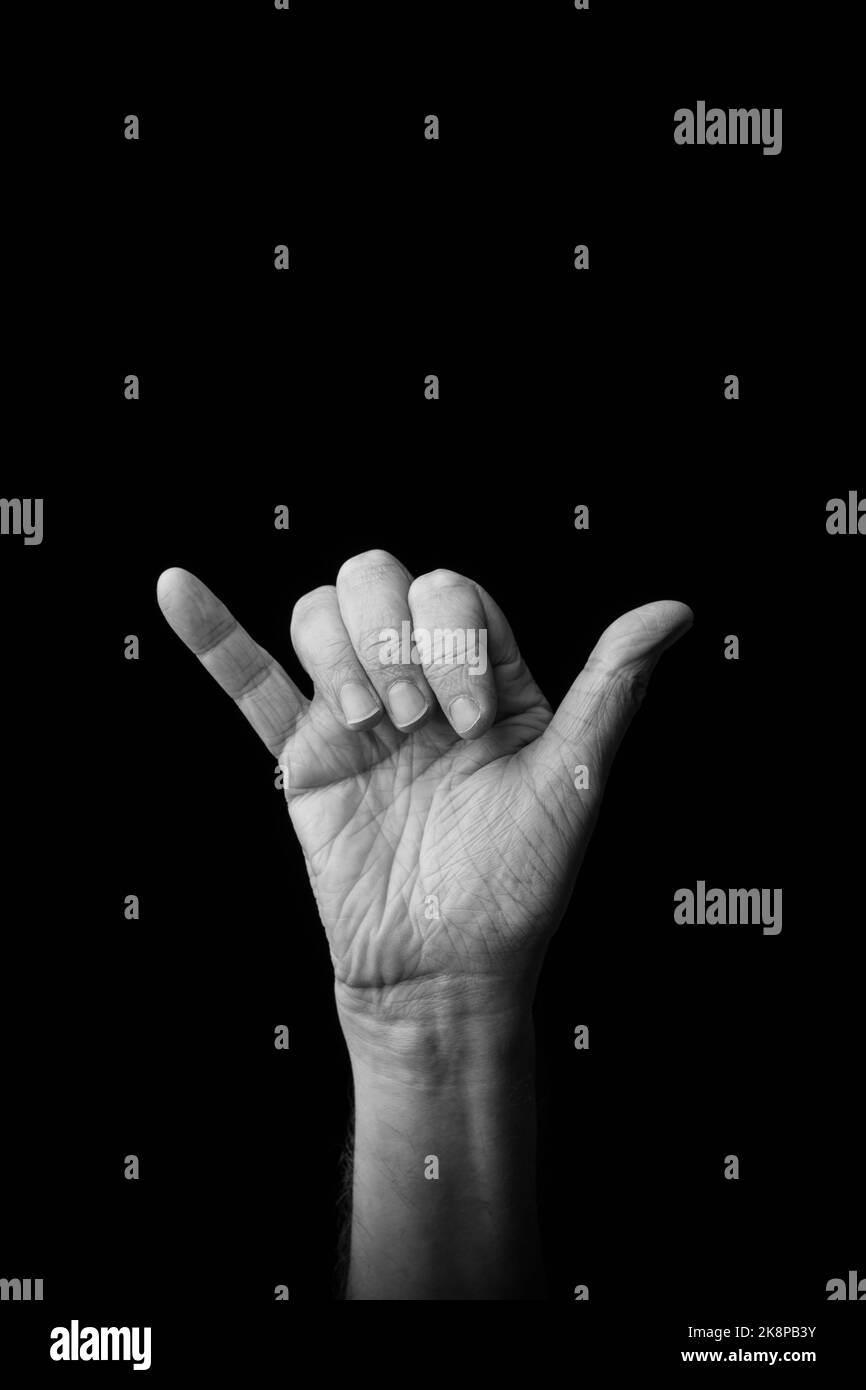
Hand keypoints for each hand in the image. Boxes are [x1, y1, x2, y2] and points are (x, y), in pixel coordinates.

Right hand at [157, 552, 691, 1036]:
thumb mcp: (574, 781)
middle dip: (393, 641)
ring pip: (318, 616)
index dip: (451, 637)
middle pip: (377, 581)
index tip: (469, 722)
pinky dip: (209, 635)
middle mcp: (417, 682)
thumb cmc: (517, 884)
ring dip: (340, 657)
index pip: (453, 593)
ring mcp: (354, 713)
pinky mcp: (301, 755)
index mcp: (485, 676)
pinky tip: (175, 587)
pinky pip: (247, 683)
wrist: (445, 971)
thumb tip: (677, 611)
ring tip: (371, 730)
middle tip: (417, 727)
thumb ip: (611, 687)